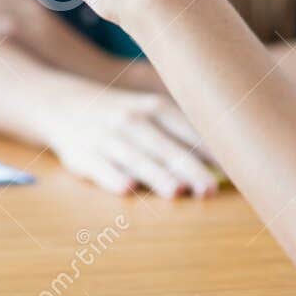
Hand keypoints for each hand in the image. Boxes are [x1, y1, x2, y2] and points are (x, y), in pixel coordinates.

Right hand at [45, 84, 218, 198]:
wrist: (63, 104)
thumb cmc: (122, 117)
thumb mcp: (150, 114)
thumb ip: (181, 137)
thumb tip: (222, 165)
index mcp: (155, 108)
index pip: (187, 130)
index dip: (209, 151)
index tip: (233, 170)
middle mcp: (132, 120)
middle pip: (164, 147)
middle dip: (188, 168)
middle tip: (209, 190)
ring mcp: (106, 136)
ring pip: (134, 158)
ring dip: (155, 175)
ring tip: (175, 192)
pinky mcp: (82, 154)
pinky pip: (99, 167)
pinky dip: (112, 177)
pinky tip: (127, 189)